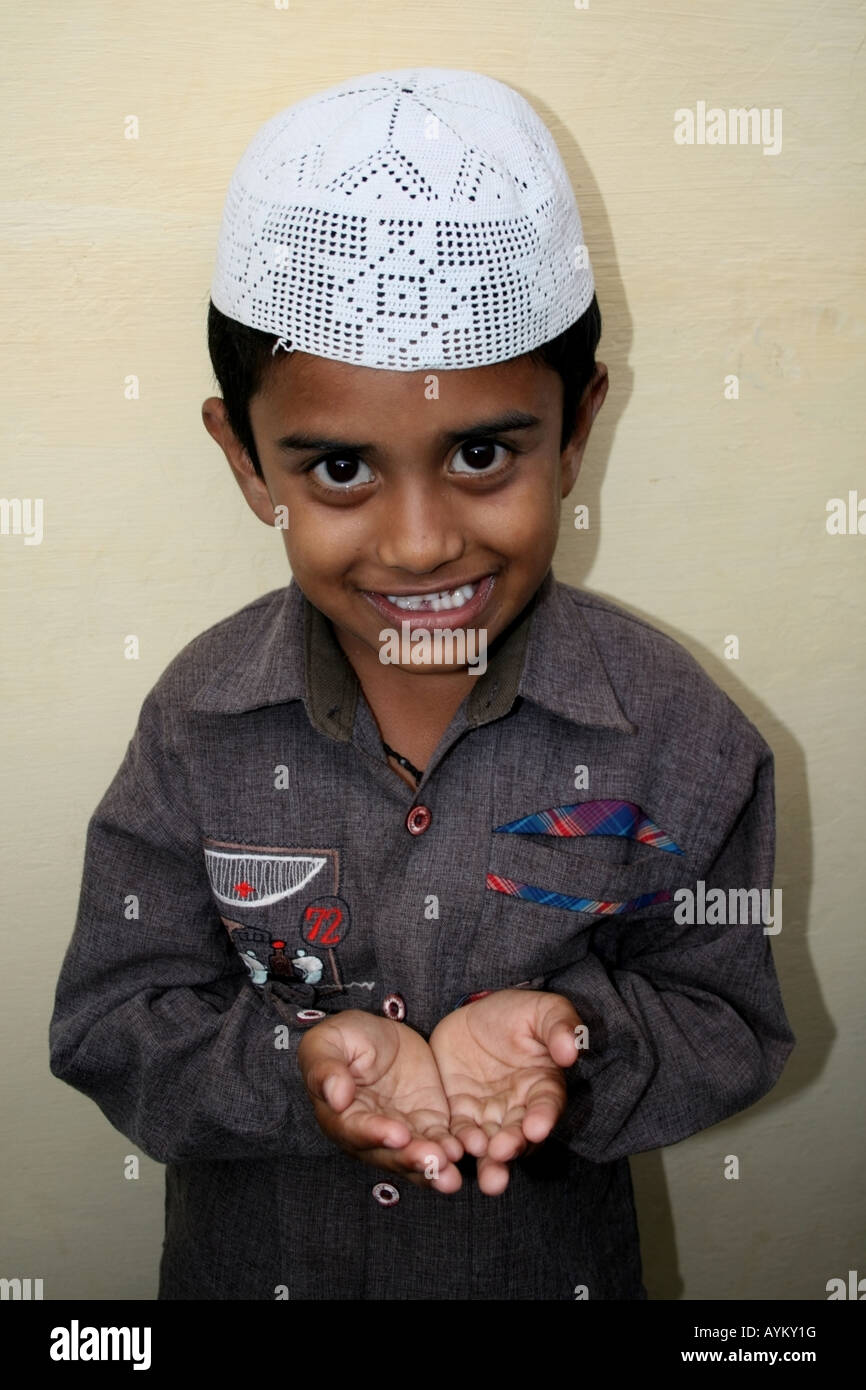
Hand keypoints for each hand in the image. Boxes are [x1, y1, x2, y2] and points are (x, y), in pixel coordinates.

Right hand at [297, 1010, 463, 1191]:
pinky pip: (439, 1142)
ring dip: (434, 1168)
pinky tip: (466, 1152)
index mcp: (339, 1116)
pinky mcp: (426, 1124)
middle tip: (435, 1162)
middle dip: (413, 1160)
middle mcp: (369, 1134)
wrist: (378, 1033)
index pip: (355, 1131)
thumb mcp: (327, 1043)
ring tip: (452, 1174)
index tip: (398, 1134)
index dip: (376, 1134)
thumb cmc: (343, 1037)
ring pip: (416, 1156)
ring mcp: (400, 1132)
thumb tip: (335, 1097)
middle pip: (389, 1154)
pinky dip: (451, 1150)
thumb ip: (326, 1069)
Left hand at [429, 990, 581, 1194]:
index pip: (546, 1104)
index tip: (536, 1128)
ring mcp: (489, 1115)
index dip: (543, 1117)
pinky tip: (451, 1150)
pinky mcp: (460, 1114)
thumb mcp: (543, 1010)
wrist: (475, 1015)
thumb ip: (560, 1026)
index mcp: (543, 1085)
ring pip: (491, 1145)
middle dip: (512, 1147)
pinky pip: (458, 1134)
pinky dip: (456, 1145)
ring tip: (485, 1174)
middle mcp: (519, 1108)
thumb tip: (571, 1052)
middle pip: (519, 1134)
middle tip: (501, 1153)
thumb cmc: (518, 1013)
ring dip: (488, 1162)